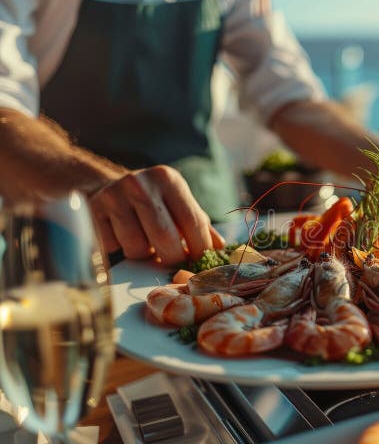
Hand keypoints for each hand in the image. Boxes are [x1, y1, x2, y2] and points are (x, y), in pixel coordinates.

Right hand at [88, 165, 223, 264]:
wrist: (104, 186)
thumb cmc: (151, 203)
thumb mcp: (177, 204)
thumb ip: (199, 224)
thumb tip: (222, 249)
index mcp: (168, 179)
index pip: (193, 221)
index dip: (200, 249)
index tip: (200, 263)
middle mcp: (140, 183)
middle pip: (165, 238)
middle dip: (173, 259)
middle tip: (173, 263)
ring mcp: (113, 196)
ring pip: (137, 248)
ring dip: (144, 255)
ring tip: (144, 243)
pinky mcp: (92, 211)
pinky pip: (112, 248)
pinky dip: (120, 251)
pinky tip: (121, 237)